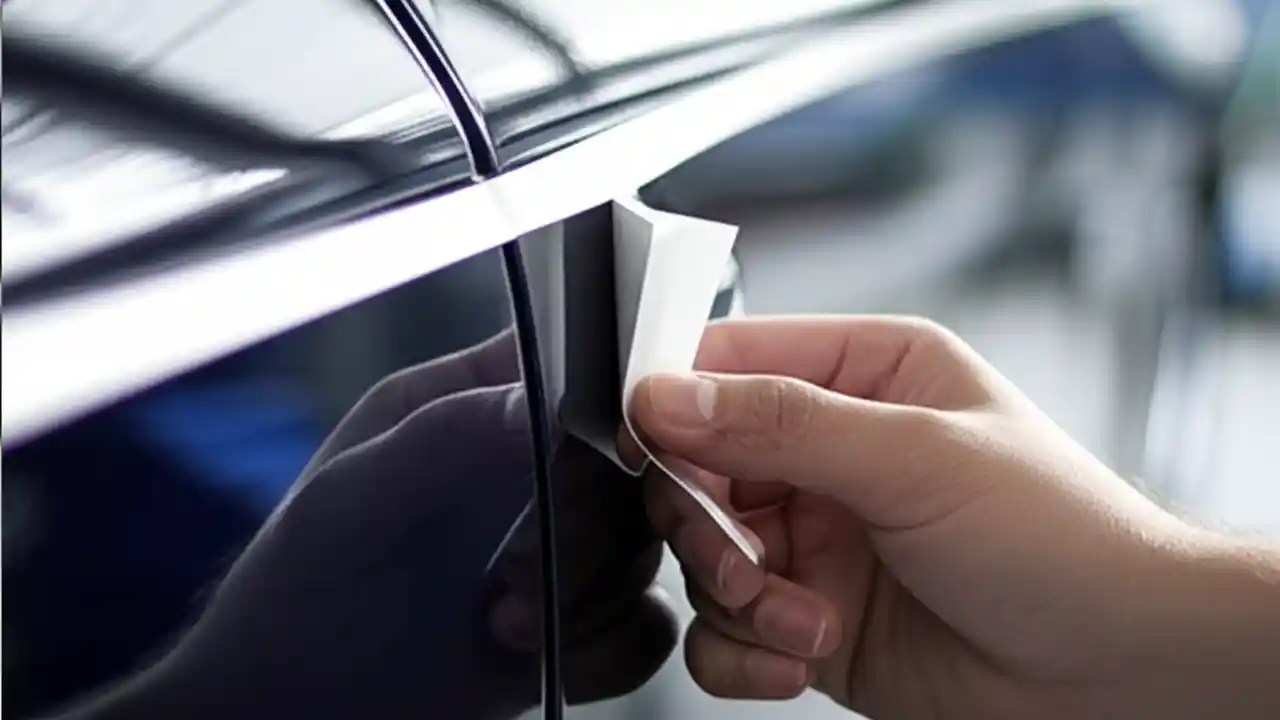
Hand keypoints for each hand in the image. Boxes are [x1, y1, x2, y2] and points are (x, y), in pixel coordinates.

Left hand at [85, 330, 672, 719]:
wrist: (290, 713)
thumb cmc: (290, 600)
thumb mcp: (348, 506)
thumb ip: (441, 440)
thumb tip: (548, 403)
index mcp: (467, 404)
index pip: (574, 366)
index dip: (603, 410)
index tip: (583, 468)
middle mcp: (524, 464)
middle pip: (630, 464)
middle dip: (587, 532)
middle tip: (517, 571)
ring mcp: (556, 544)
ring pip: (647, 545)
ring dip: (588, 598)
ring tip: (504, 621)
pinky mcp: (576, 620)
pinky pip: (647, 623)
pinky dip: (607, 651)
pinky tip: (532, 658)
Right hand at [630, 316, 1279, 718]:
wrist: (1118, 671)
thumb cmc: (1058, 538)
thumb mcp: (916, 458)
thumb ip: (782, 422)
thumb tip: (667, 396)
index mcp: (864, 373)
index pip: (729, 360)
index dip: (676, 399)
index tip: (653, 441)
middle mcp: (829, 451)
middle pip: (697, 465)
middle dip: (708, 522)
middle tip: (748, 556)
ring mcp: (815, 537)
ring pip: (702, 554)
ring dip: (737, 597)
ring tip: (803, 619)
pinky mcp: (806, 615)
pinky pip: (722, 630)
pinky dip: (741, 652)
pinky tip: (797, 656)